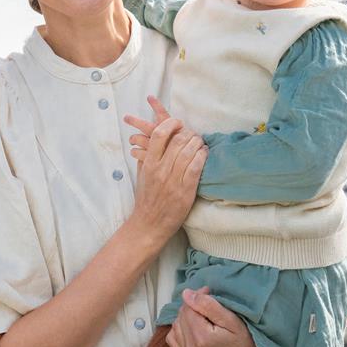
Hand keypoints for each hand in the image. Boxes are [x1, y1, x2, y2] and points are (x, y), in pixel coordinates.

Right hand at [123, 102, 204, 252]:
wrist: (150, 223)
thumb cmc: (146, 198)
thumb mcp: (142, 174)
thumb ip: (146, 156)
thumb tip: (153, 138)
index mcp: (149, 164)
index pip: (159, 135)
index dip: (171, 124)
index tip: (177, 123)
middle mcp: (161, 170)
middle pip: (177, 140)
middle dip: (188, 132)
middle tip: (192, 133)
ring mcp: (173, 180)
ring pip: (189, 152)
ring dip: (198, 142)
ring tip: (200, 141)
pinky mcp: (185, 190)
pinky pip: (196, 167)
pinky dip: (202, 156)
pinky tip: (204, 152)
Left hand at [168, 288, 265, 346]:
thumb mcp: (233, 322)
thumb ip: (209, 305)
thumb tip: (187, 294)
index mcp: (201, 336)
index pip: (187, 307)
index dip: (197, 296)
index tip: (208, 293)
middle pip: (181, 316)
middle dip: (192, 306)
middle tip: (208, 306)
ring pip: (175, 326)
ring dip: (185, 318)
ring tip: (202, 318)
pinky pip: (172, 340)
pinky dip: (179, 331)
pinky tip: (192, 329)